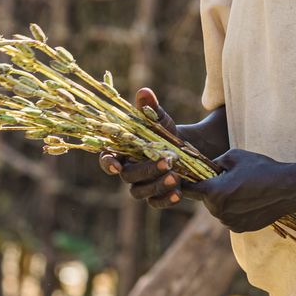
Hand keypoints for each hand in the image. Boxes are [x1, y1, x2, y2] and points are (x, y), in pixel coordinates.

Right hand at [99, 88, 185, 208]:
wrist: (187, 150)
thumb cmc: (165, 133)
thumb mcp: (160, 120)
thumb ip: (150, 109)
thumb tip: (144, 92)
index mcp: (123, 152)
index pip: (107, 159)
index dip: (108, 163)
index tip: (116, 166)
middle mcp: (129, 172)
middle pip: (128, 176)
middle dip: (146, 170)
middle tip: (167, 161)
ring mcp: (143, 186)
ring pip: (140, 192)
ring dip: (157, 185)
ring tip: (176, 175)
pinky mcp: (158, 196)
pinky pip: (156, 203)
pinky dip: (166, 200)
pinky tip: (178, 193)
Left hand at [182, 149, 295, 233]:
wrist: (288, 188)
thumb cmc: (262, 168)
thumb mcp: (235, 155)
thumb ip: (215, 161)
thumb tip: (207, 167)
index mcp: (214, 192)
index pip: (189, 189)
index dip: (185, 182)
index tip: (183, 177)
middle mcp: (219, 211)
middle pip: (205, 199)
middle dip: (210, 189)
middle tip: (227, 178)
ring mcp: (230, 222)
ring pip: (217, 209)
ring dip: (222, 200)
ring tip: (241, 188)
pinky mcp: (241, 228)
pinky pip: (229, 217)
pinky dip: (233, 209)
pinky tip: (248, 199)